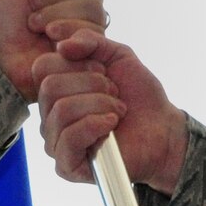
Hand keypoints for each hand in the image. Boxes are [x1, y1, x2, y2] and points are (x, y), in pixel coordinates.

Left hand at [0, 0, 103, 98]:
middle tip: (32, 6)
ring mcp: (88, 26)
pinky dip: (65, 30)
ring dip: (55, 14)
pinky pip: (91, 31)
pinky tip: (48, 39)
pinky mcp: (88, 48)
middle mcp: (84, 1)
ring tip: (35, 25)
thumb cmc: (2, 15)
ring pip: (93, 8)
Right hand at [33, 28, 188, 192]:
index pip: (42, 66)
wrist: (162, 129)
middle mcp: (49, 115)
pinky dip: (95, 126)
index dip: (77, 64)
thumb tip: (57, 41)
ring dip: (100, 105)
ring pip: (61, 111)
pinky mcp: (66, 166)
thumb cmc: (138, 95)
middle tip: (115, 94)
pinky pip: (68, 138)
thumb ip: (89, 40)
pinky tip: (111, 126)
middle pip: (50, 87)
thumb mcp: (117, 55)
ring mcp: (55, 142)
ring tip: (118, 111)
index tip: (104, 71)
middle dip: (92, 85)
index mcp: (56, 89)